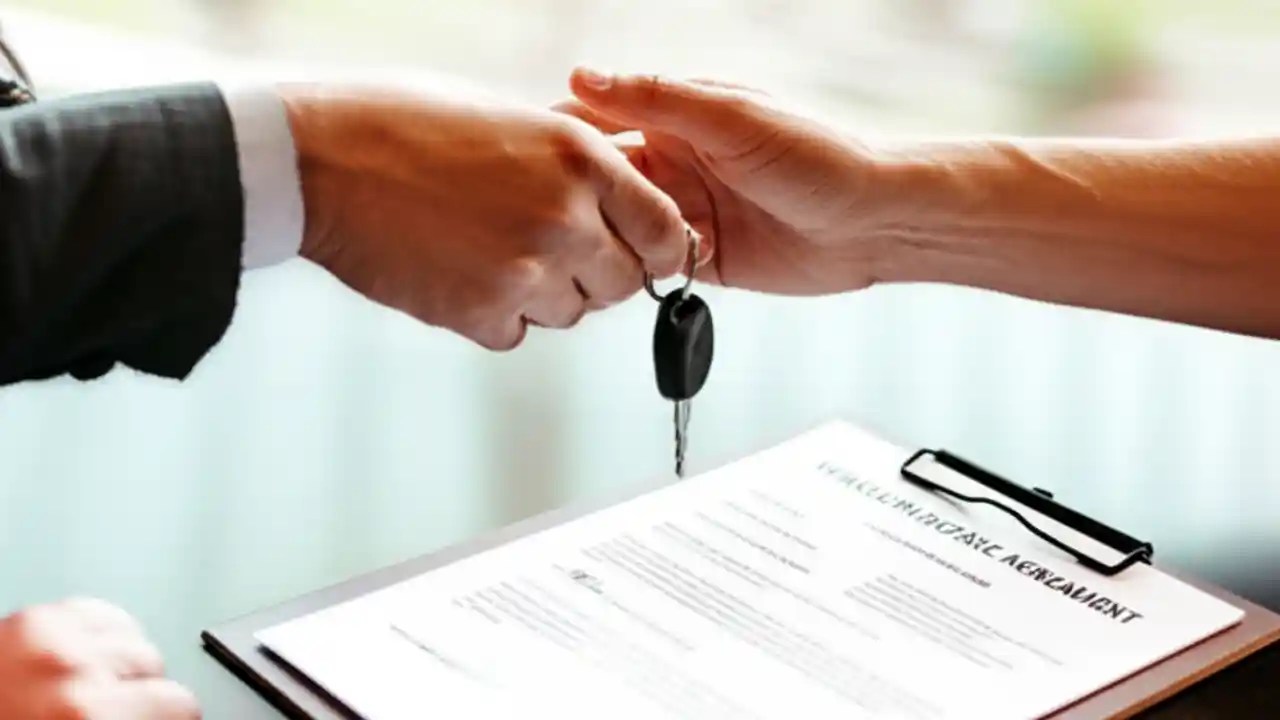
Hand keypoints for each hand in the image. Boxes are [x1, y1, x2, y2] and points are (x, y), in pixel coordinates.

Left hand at [0, 598, 198, 718]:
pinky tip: (82, 663)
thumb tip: (168, 717)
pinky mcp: (33, 618)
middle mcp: (74, 671)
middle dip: (139, 697)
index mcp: (89, 716)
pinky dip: (98, 637)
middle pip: (156, 668)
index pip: (180, 704)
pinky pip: (100, 613)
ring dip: (118, 665)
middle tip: (111, 716)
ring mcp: (52, 637)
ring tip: (92, 694)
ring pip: (132, 637)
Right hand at [280, 84, 699, 350]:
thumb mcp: (513, 119)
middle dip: (598, 273)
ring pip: (571, 312)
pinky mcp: (480, 313)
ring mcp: (524, 272)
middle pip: (625, 282)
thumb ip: (574, 163)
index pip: (665, 229)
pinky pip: (517, 332)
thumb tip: (616, 193)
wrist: (323, 160)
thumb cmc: (403, 126)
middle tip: (553, 252)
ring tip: (490, 251)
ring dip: (545, 294)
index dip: (659, 247)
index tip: (649, 255)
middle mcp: (564, 219)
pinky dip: (496, 314)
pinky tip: (460, 272)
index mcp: (580, 159)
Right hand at [558, 69, 892, 294]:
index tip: (522, 157)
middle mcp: (675, 163)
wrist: (874, 223)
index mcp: (677, 117)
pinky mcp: (702, 259)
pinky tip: (618, 279)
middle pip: (602, 181)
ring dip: (603, 240)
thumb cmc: (818, 155)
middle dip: (572, 198)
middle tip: (538, 218)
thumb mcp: (732, 117)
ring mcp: (687, 213)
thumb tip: (583, 76)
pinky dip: (635, 273)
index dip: (559, 137)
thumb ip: (658, 99)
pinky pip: (652, 267)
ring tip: (575, 254)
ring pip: (622, 228)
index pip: (599, 120)